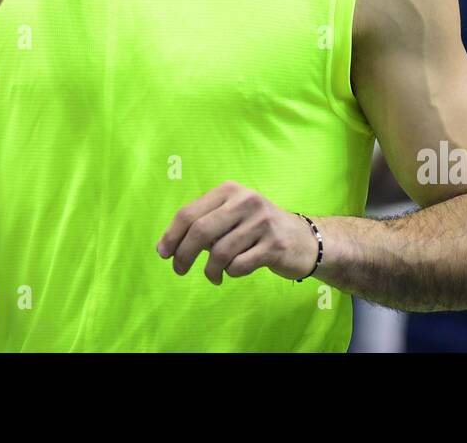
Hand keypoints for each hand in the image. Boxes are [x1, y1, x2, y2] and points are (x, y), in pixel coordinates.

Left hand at [156, 181, 318, 283]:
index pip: (189, 212)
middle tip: (179, 270)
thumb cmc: (256, 228)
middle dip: (184, 254)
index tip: (163, 253)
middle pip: (201, 231)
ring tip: (213, 275)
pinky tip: (234, 270)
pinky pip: (239, 265)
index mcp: (230, 190)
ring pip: (219, 252)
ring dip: (211, 269)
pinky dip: (231, 272)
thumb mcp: (232, 214)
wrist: (303, 239)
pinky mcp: (274, 245)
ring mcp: (262, 222)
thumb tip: (167, 246)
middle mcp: (246, 201)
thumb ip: (203, 223)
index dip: (172, 235)